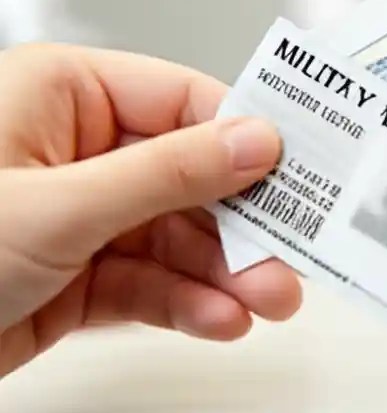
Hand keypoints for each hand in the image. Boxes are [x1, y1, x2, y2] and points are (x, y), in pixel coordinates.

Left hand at [0, 43, 301, 376]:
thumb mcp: (56, 206)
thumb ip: (167, 174)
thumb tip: (252, 142)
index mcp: (61, 95)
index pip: (183, 101)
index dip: (247, 136)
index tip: (303, 168)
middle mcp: (74, 150)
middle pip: (190, 177)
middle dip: (242, 224)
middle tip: (292, 253)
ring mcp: (76, 216)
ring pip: (177, 237)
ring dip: (225, 273)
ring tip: (265, 299)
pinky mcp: (74, 276)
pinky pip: (149, 282)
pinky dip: (187, 303)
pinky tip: (217, 317)